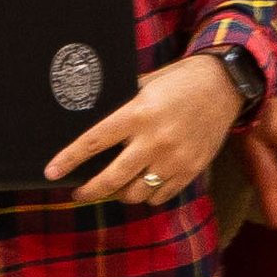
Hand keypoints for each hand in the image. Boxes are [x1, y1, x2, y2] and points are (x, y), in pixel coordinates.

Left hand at [47, 56, 248, 210]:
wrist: (224, 86)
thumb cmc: (181, 81)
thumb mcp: (147, 84)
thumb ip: (124, 104)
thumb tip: (95, 119)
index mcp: (138, 114)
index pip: (94, 142)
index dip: (69, 160)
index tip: (52, 172)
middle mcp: (154, 140)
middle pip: (112, 178)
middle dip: (90, 191)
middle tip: (79, 193)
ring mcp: (174, 159)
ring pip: (136, 193)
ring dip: (120, 194)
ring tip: (115, 187)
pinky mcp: (191, 170)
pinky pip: (161, 196)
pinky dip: (148, 195)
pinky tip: (143, 185)